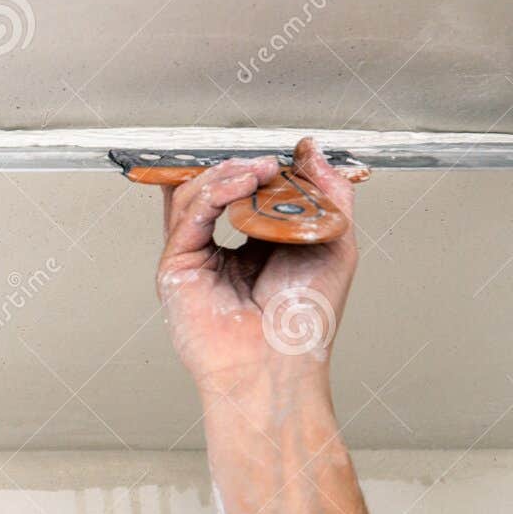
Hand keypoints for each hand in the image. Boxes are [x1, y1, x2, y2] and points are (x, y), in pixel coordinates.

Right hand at [155, 137, 358, 395]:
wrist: (280, 362)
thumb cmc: (306, 321)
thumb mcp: (336, 243)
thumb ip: (330, 194)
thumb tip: (314, 152)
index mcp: (257, 247)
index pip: (249, 193)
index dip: (260, 170)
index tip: (282, 157)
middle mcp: (223, 250)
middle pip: (216, 190)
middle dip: (240, 167)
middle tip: (267, 163)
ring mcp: (196, 257)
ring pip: (196, 196)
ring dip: (227, 174)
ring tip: (258, 171)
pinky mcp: (176, 265)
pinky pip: (187, 216)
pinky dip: (212, 193)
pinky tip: (238, 185)